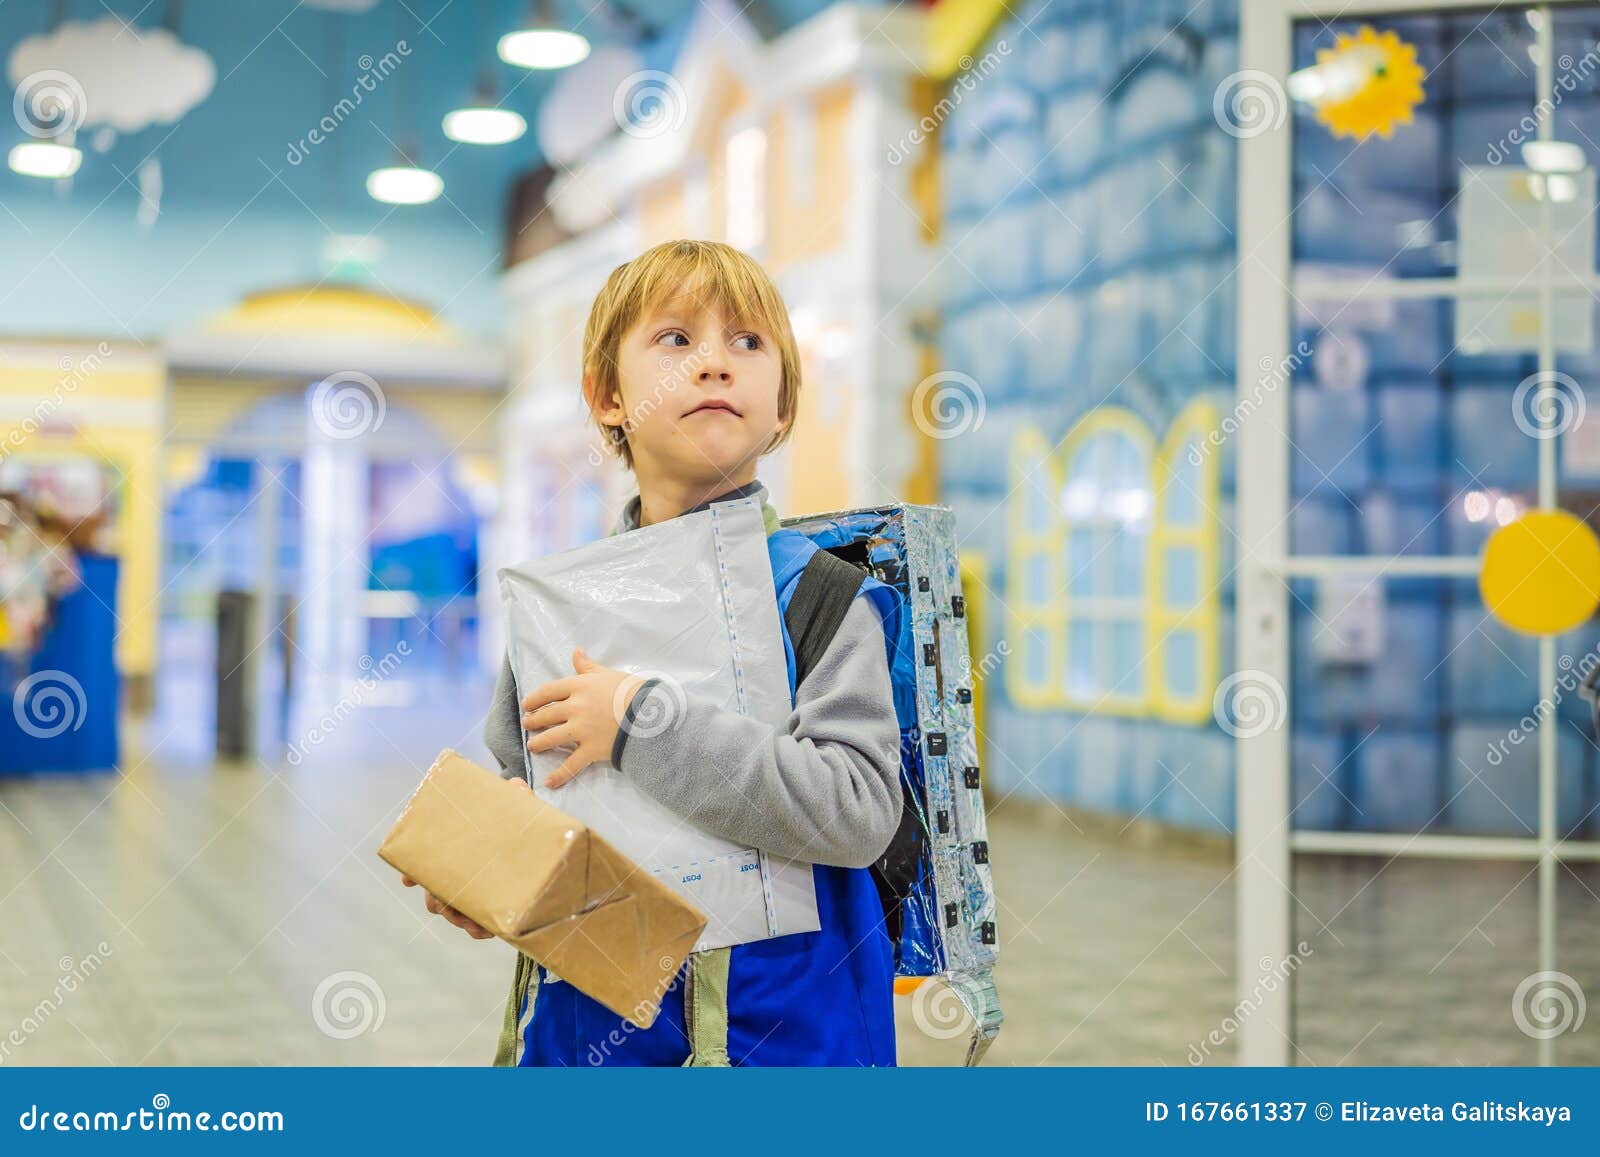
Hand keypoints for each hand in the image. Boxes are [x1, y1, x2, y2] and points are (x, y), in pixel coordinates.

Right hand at [400, 779, 533, 939]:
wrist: (543, 846)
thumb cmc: (521, 827)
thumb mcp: (519, 810)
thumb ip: (517, 798)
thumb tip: (516, 785)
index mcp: (459, 851)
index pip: (426, 864)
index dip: (414, 873)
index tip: (409, 879)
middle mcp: (459, 875)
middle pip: (434, 895)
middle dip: (437, 901)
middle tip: (446, 901)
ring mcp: (471, 894)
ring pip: (452, 913)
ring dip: (459, 918)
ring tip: (472, 921)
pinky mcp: (489, 909)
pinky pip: (476, 926)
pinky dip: (478, 929)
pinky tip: (486, 929)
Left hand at [520, 647, 645, 789]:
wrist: (650, 713)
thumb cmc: (631, 691)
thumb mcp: (607, 674)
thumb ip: (588, 666)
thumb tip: (576, 652)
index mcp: (578, 686)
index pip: (548, 691)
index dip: (534, 698)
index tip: (527, 704)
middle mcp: (575, 708)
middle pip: (546, 715)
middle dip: (533, 720)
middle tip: (527, 724)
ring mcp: (581, 730)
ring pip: (551, 738)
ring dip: (539, 743)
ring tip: (532, 746)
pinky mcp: (590, 749)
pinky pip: (571, 764)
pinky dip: (559, 775)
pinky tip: (549, 782)